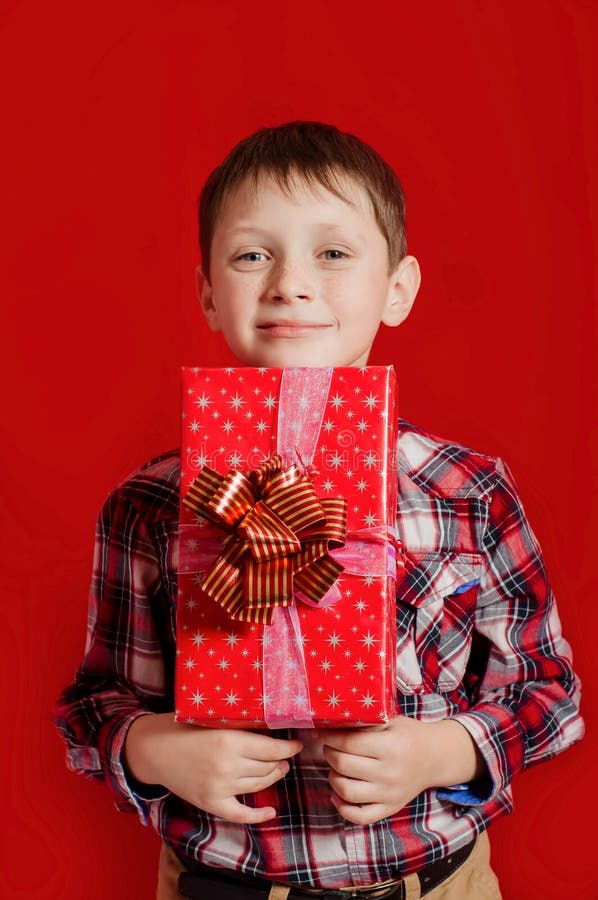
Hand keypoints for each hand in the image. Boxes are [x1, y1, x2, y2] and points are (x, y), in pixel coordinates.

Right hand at [124, 712, 302, 823]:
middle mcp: (228, 766)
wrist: (153, 750)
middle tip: (286, 755)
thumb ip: (239, 728)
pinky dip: (259, 815)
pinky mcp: (211, 803)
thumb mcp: (213, 720)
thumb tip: (271, 730)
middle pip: (268, 767)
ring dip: (273, 777)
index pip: (272, 748)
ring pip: (259, 785)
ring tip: (278, 768)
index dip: (288, 747)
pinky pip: (241, 814)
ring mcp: (220, 788)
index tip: (297, 744)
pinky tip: (272, 811)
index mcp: (230, 741)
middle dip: (281, 761)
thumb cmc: (182, 728)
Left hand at [320, 716, 484, 824]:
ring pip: (347, 792)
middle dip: (329, 754)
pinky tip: (337, 794)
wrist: (436, 757)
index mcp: (390, 746)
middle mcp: (389, 773)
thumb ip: (366, 722)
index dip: (330, 737)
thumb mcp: (391, 720)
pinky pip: (360, 816)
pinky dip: (343, 808)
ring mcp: (389, 794)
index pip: (349, 743)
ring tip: (336, 767)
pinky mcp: (390, 808)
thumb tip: (332, 721)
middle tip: (329, 747)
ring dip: (333, 777)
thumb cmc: (409, 735)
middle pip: (344, 766)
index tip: (322, 732)